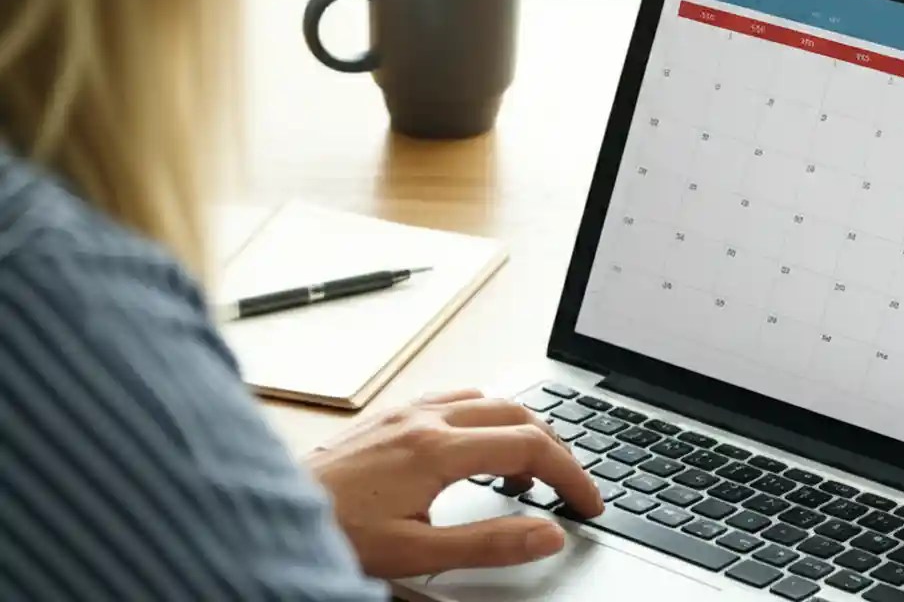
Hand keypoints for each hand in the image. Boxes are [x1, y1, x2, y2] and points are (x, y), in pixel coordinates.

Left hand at [305, 389, 603, 577]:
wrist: (264, 514)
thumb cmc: (333, 533)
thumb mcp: (417, 553)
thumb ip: (490, 544)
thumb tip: (548, 534)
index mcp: (437, 449)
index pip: (529, 448)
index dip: (571, 475)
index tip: (588, 503)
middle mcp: (424, 419)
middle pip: (517, 414)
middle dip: (556, 448)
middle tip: (573, 487)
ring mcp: (404, 412)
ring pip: (487, 400)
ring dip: (520, 429)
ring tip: (529, 474)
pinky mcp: (388, 416)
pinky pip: (454, 399)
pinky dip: (485, 419)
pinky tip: (476, 448)